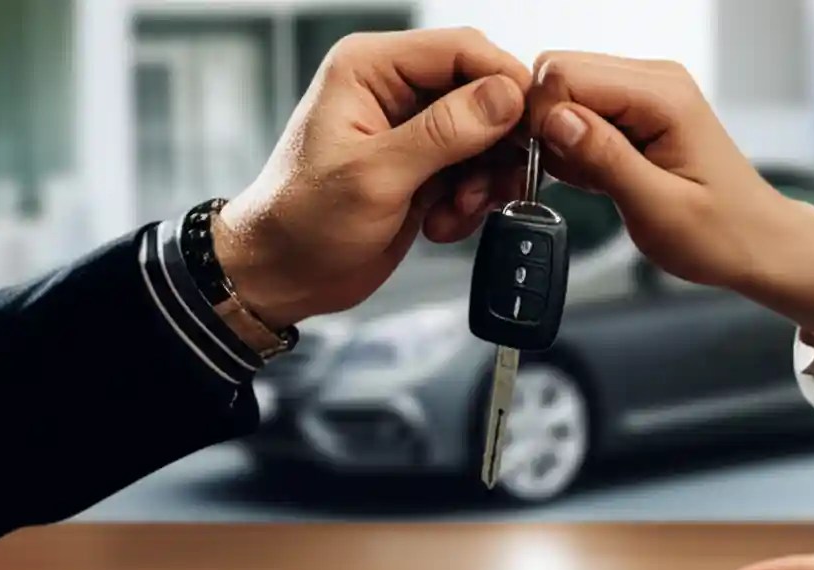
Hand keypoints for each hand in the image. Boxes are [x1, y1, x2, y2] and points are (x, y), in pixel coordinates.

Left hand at [213, 28, 531, 327]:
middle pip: (481, 91)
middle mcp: (392, 90)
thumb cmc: (301, 221)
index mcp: (369, 68)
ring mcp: (411, 131)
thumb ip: (444, 133)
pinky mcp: (423, 168)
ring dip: (484, 179)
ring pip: (486, 136)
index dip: (503, 82)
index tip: (530, 124)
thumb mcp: (375, 176)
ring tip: (457, 210)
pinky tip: (441, 222)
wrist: (283, 275)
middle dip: (496, 141)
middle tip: (497, 181)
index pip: (459, 49)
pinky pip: (474, 172)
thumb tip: (503, 97)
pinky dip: (471, 201)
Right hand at [528, 52, 813, 337]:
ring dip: (559, 140)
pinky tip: (599, 178)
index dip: (543, 120)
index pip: (566, 73)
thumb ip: (605, 159)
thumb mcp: (659, 208)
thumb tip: (555, 119)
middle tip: (572, 175)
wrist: (757, 242)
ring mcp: (645, 93)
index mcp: (664, 96)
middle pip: (559, 73)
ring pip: (564, 93)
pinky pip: (581, 114)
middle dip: (546, 126)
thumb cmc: (722, 233)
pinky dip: (575, 148)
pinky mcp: (636, 112)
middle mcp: (654, 81)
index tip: (552, 164)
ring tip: (594, 181)